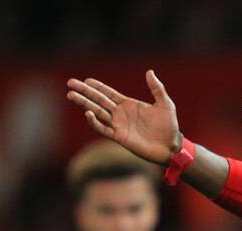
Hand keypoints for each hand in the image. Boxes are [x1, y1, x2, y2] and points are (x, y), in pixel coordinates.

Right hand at [66, 70, 181, 165]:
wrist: (171, 147)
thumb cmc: (169, 126)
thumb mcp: (165, 104)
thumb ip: (157, 88)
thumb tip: (149, 71)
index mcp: (128, 104)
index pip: (108, 93)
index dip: (97, 87)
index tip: (85, 80)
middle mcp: (121, 114)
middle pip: (98, 100)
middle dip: (84, 92)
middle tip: (70, 84)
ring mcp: (119, 125)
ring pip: (96, 112)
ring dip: (84, 103)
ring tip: (71, 95)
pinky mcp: (119, 137)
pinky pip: (103, 128)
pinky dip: (94, 121)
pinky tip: (87, 113)